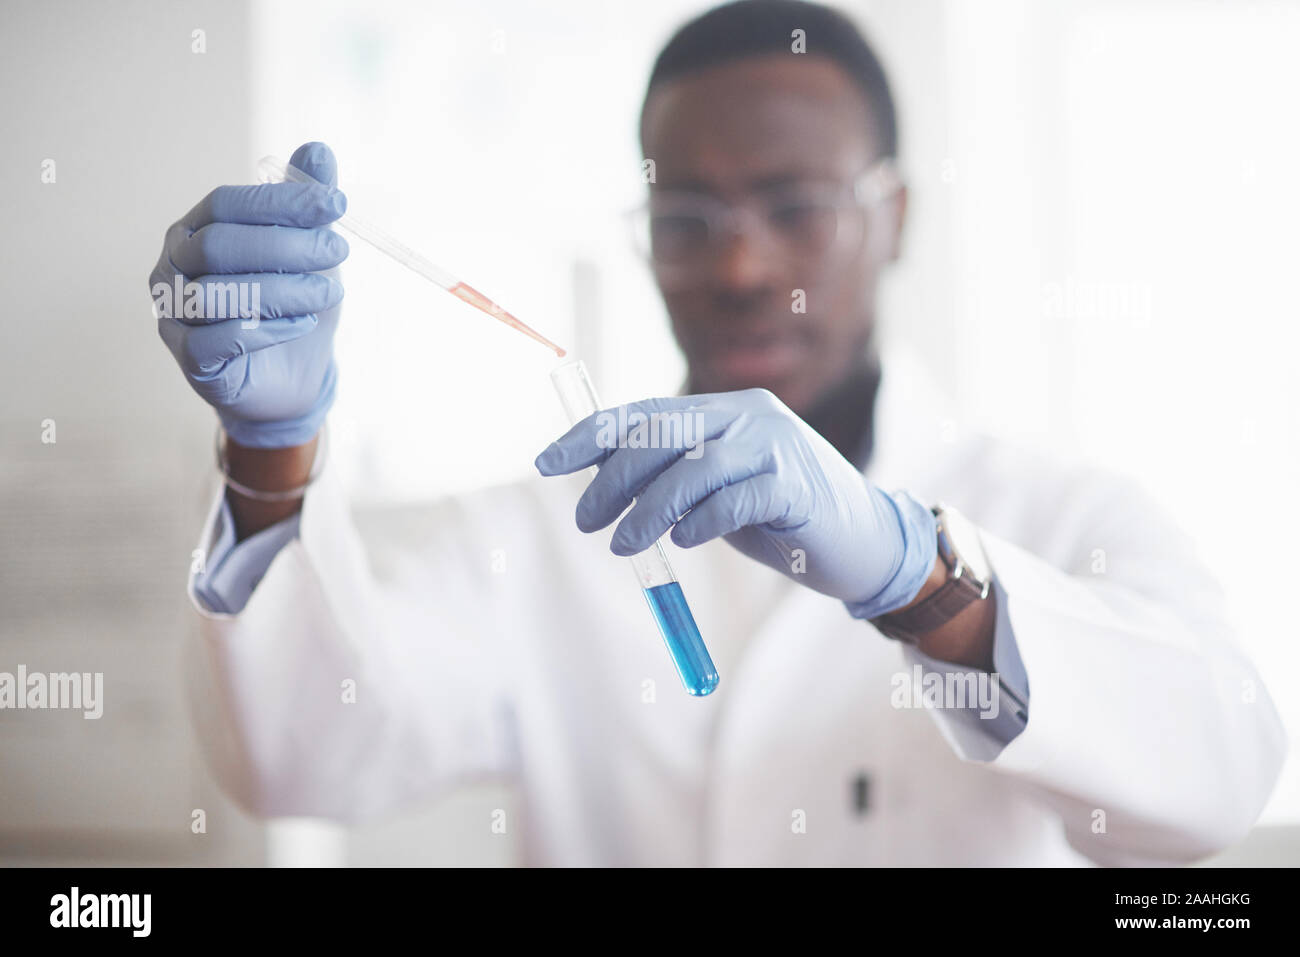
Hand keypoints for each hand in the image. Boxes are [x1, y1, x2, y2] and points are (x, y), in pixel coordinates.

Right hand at [150, 141, 348, 447]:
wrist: (290, 379)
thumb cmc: (291, 306)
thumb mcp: (308, 254)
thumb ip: (306, 204)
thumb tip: (318, 150)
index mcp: (195, 229)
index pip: (228, 203)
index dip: (281, 201)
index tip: (337, 203)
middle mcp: (174, 266)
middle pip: (220, 245)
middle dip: (286, 245)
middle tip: (338, 250)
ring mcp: (174, 314)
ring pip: (218, 294)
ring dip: (283, 290)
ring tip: (328, 292)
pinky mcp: (190, 360)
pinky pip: (219, 341)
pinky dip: (266, 329)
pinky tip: (303, 324)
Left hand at [535, 388, 936, 616]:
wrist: (865, 542)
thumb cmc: (782, 518)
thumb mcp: (719, 489)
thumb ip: (674, 476)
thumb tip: (600, 482)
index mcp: (724, 410)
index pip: (646, 412)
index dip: (592, 435)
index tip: (548, 463)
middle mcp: (748, 416)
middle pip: (662, 435)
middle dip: (612, 479)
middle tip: (586, 521)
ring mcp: (776, 447)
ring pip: (694, 467)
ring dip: (648, 509)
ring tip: (623, 544)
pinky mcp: (797, 486)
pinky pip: (736, 498)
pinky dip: (703, 520)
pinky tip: (685, 541)